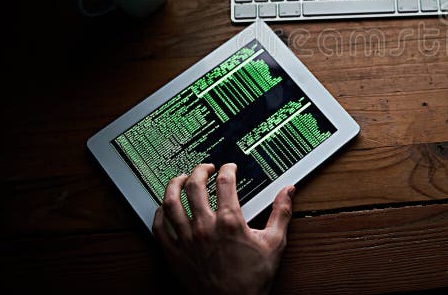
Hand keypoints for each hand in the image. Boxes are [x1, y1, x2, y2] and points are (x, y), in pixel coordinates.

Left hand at [153, 163, 294, 294]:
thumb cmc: (252, 280)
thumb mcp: (274, 244)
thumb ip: (281, 213)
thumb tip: (288, 191)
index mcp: (230, 222)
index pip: (225, 181)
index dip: (228, 168)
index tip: (229, 167)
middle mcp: (205, 227)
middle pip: (194, 186)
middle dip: (199, 170)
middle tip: (205, 168)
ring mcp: (186, 241)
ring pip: (171, 202)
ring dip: (174, 185)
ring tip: (180, 179)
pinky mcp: (174, 255)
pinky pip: (159, 228)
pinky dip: (159, 214)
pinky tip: (164, 208)